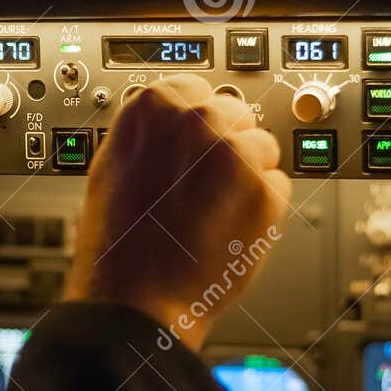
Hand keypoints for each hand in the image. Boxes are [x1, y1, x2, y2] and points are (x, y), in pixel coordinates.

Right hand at [65, 73, 290, 350]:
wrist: (135, 303)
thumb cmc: (117, 246)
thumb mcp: (113, 165)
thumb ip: (150, 130)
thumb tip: (176, 116)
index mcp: (153, 105)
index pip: (194, 87)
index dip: (195, 121)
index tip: (193, 141)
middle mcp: (197, 119)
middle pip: (234, 113)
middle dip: (224, 145)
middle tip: (200, 186)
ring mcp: (235, 153)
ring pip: (262, 147)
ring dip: (246, 175)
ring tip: (210, 213)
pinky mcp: (265, 190)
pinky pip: (276, 185)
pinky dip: (261, 207)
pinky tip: (227, 230)